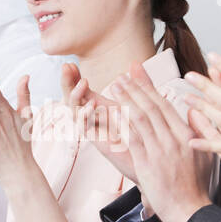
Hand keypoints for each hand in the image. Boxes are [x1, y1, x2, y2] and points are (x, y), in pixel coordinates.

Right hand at [60, 62, 135, 181]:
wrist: (154, 158)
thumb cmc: (147, 132)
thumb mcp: (141, 103)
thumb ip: (137, 84)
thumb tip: (134, 63)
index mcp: (101, 107)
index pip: (80, 90)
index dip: (73, 77)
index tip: (71, 64)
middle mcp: (94, 118)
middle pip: (72, 98)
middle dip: (67, 83)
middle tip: (66, 67)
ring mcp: (95, 129)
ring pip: (75, 112)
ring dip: (75, 96)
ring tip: (83, 82)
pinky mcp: (99, 141)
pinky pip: (85, 129)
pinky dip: (85, 116)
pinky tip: (90, 105)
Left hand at [112, 64, 211, 221]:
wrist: (189, 210)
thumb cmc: (196, 186)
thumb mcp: (206, 155)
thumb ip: (199, 130)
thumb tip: (192, 111)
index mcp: (186, 135)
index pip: (165, 105)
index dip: (150, 87)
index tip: (138, 73)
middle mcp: (174, 139)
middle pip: (152, 107)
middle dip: (136, 88)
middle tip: (123, 75)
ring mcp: (160, 151)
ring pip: (141, 119)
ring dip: (127, 100)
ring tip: (115, 87)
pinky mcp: (148, 163)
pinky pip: (132, 139)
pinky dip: (121, 124)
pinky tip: (112, 113)